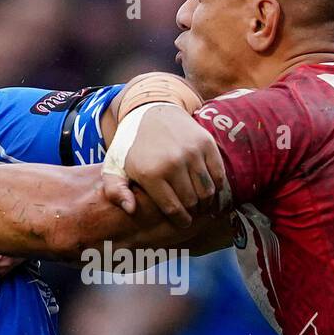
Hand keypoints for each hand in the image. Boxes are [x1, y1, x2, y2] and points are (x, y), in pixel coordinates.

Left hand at [104, 105, 224, 227]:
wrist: (152, 112)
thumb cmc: (133, 147)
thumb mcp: (114, 167)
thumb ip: (116, 191)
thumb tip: (131, 210)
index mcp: (149, 173)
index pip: (173, 208)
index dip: (180, 220)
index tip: (183, 222)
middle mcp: (172, 162)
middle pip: (192, 202)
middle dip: (193, 212)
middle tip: (192, 212)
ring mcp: (191, 152)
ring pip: (207, 191)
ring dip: (206, 201)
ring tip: (201, 203)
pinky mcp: (206, 143)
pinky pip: (218, 175)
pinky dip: (217, 186)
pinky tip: (209, 188)